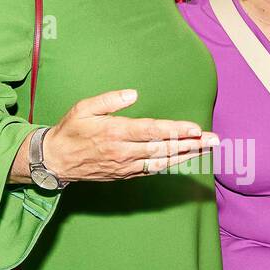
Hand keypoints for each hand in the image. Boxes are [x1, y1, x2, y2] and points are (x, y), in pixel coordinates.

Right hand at [41, 90, 219, 181]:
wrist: (55, 162)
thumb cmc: (69, 131)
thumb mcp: (83, 108)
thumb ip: (109, 100)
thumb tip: (133, 95)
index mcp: (114, 133)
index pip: (151, 131)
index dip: (175, 131)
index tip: (194, 129)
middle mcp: (123, 152)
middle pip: (164, 148)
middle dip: (191, 144)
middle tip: (214, 139)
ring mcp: (126, 166)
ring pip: (162, 161)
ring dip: (187, 155)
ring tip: (207, 148)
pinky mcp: (125, 175)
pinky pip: (153, 169)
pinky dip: (171, 164)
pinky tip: (185, 157)